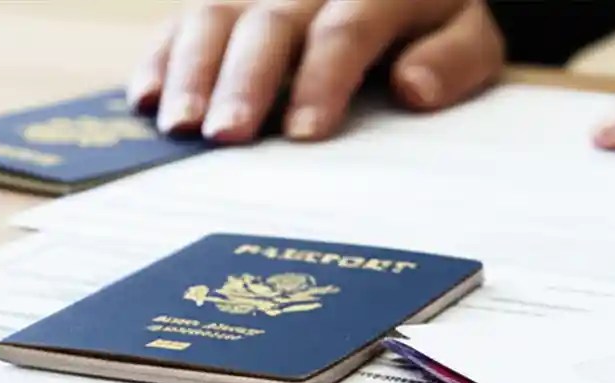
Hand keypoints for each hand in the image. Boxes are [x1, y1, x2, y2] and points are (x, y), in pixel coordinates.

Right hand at [128, 0, 504, 143]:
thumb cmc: (435, 18)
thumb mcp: (469, 34)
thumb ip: (452, 60)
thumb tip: (413, 88)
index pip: (345, 29)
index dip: (323, 79)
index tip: (303, 132)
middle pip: (272, 23)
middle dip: (245, 80)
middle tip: (226, 135)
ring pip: (217, 14)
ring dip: (192, 72)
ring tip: (180, 127)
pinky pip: (185, 18)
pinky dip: (161, 57)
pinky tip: (145, 99)